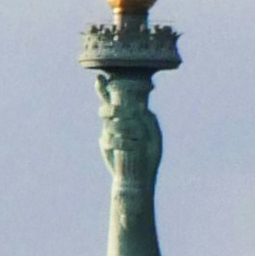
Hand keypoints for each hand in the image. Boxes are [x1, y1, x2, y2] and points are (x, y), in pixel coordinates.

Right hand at [96, 71, 162, 193]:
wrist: (140, 178)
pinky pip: (108, 139)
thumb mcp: (155, 137)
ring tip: (136, 136)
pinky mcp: (105, 146)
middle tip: (119, 110)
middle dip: (112, 108)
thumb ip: (150, 121)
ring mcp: (108, 133)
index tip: (99, 77)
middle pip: (105, 108)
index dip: (104, 88)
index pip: (114, 99)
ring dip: (122, 126)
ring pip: (108, 122)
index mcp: (127, 116)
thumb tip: (142, 106)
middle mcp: (115, 122)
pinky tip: (134, 147)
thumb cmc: (149, 156)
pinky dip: (121, 142)